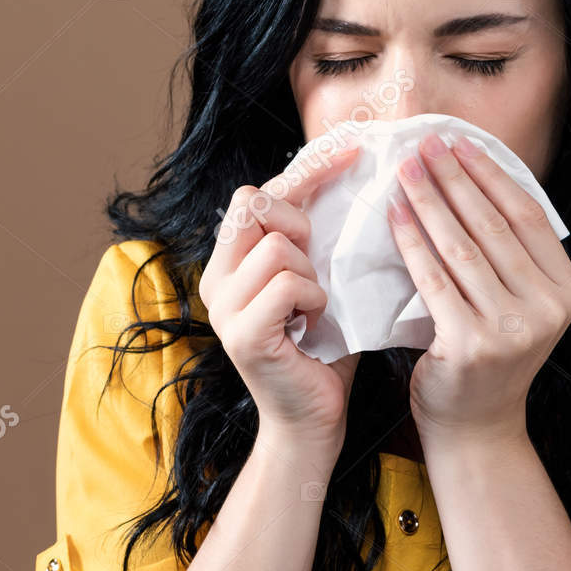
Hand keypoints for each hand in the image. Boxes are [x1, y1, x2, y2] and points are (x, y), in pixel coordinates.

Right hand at [198, 145, 363, 443]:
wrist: (314, 420)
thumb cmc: (325, 350)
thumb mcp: (320, 279)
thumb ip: (314, 238)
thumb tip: (347, 172)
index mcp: (231, 262)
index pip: (259, 191)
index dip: (307, 167)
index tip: (353, 150)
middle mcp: (217, 279)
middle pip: (255, 203)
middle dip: (299, 222)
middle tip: (316, 264)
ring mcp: (223, 306)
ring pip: (277, 245)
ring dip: (312, 272)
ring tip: (314, 307)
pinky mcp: (240, 333)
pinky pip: (287, 283)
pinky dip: (314, 299)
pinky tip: (314, 324)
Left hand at [385, 132, 570, 445]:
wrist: (475, 428)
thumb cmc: (487, 358)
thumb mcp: (517, 307)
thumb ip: (510, 258)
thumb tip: (473, 179)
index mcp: (565, 292)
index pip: (528, 216)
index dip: (492, 174)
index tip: (461, 143)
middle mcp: (547, 309)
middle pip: (493, 226)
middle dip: (455, 178)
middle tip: (424, 144)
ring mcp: (511, 329)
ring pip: (462, 247)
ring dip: (429, 201)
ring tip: (405, 171)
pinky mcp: (470, 344)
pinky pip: (433, 278)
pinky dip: (411, 241)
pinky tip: (394, 214)